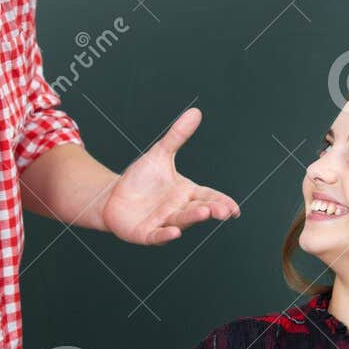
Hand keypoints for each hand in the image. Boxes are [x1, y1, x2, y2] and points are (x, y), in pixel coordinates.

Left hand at [101, 107, 239, 244]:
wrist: (113, 196)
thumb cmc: (141, 178)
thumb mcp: (160, 154)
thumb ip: (177, 136)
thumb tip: (195, 112)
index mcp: (186, 193)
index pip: (209, 197)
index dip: (222, 203)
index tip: (234, 209)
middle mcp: (178, 209)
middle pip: (198, 210)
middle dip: (212, 210)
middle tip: (224, 211)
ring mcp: (163, 223)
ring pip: (181, 221)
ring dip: (192, 218)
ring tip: (204, 213)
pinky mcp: (146, 233)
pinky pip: (158, 236)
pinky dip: (166, 235)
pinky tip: (174, 232)